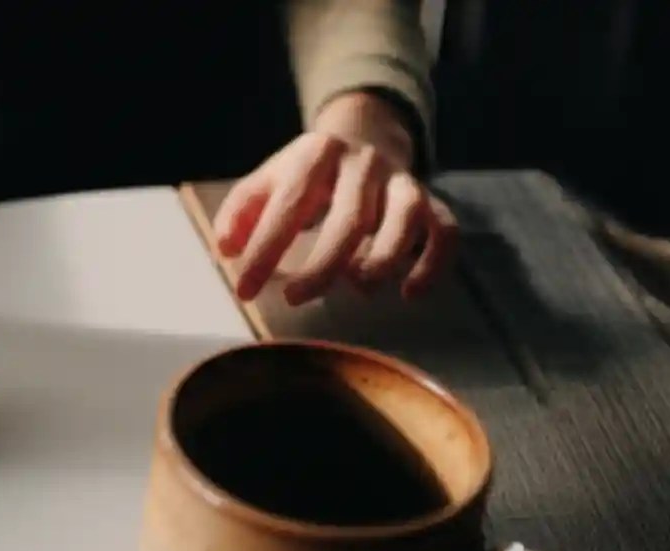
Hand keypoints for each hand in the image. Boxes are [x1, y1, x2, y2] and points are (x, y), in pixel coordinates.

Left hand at [213, 92, 457, 304]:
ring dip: (382, 261)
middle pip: (350, 219)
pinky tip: (409, 293)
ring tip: (357, 288)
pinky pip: (444, 231)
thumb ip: (241, 211)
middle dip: (322, 266)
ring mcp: (400, 180)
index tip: (245, 289)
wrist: (364, 134)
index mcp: (315, 153)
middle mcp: (363, 163)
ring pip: (404, 221)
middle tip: (294, 298)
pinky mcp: (429, 201)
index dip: (265, 250)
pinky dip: (432, 264)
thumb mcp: (268, 180)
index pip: (289, 206)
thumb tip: (225, 250)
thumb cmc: (306, 174)